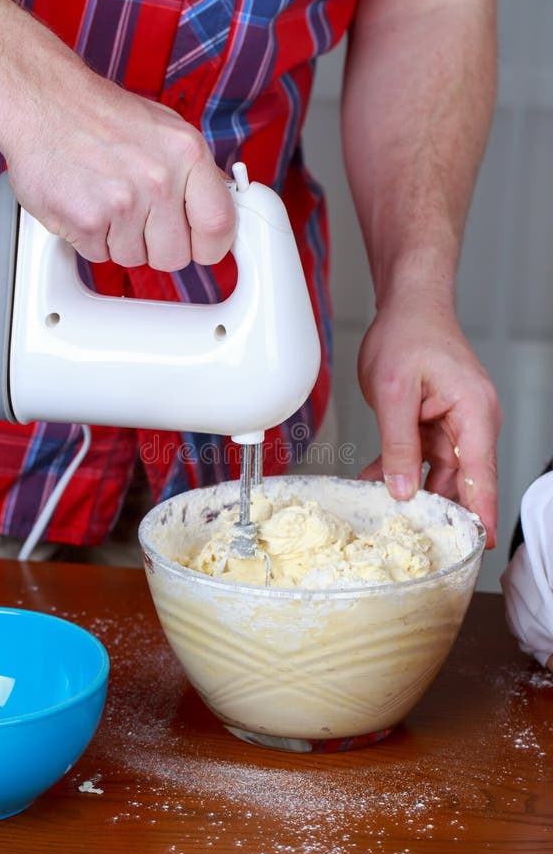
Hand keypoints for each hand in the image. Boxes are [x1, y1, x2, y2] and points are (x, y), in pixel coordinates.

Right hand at [4, 73, 234, 270]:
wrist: (41, 99)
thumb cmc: (101, 115)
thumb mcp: (167, 131)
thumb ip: (196, 175)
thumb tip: (222, 206)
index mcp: (187, 155)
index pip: (219, 226)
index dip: (210, 246)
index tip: (200, 245)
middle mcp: (159, 179)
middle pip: (175, 257)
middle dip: (157, 246)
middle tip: (139, 218)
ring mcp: (123, 203)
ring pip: (135, 259)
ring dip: (119, 241)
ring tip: (107, 200)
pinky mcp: (87, 221)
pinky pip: (99, 255)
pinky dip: (91, 238)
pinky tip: (86, 203)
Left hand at [357, 295, 500, 547]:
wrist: (408, 306)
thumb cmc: (408, 335)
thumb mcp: (394, 391)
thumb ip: (398, 444)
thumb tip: (400, 490)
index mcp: (473, 413)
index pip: (480, 474)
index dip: (479, 513)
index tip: (477, 546)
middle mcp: (471, 423)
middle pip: (460, 480)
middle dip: (438, 512)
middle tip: (414, 543)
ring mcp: (453, 425)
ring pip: (436, 473)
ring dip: (411, 493)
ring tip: (386, 519)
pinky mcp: (434, 424)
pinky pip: (418, 457)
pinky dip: (397, 470)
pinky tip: (372, 484)